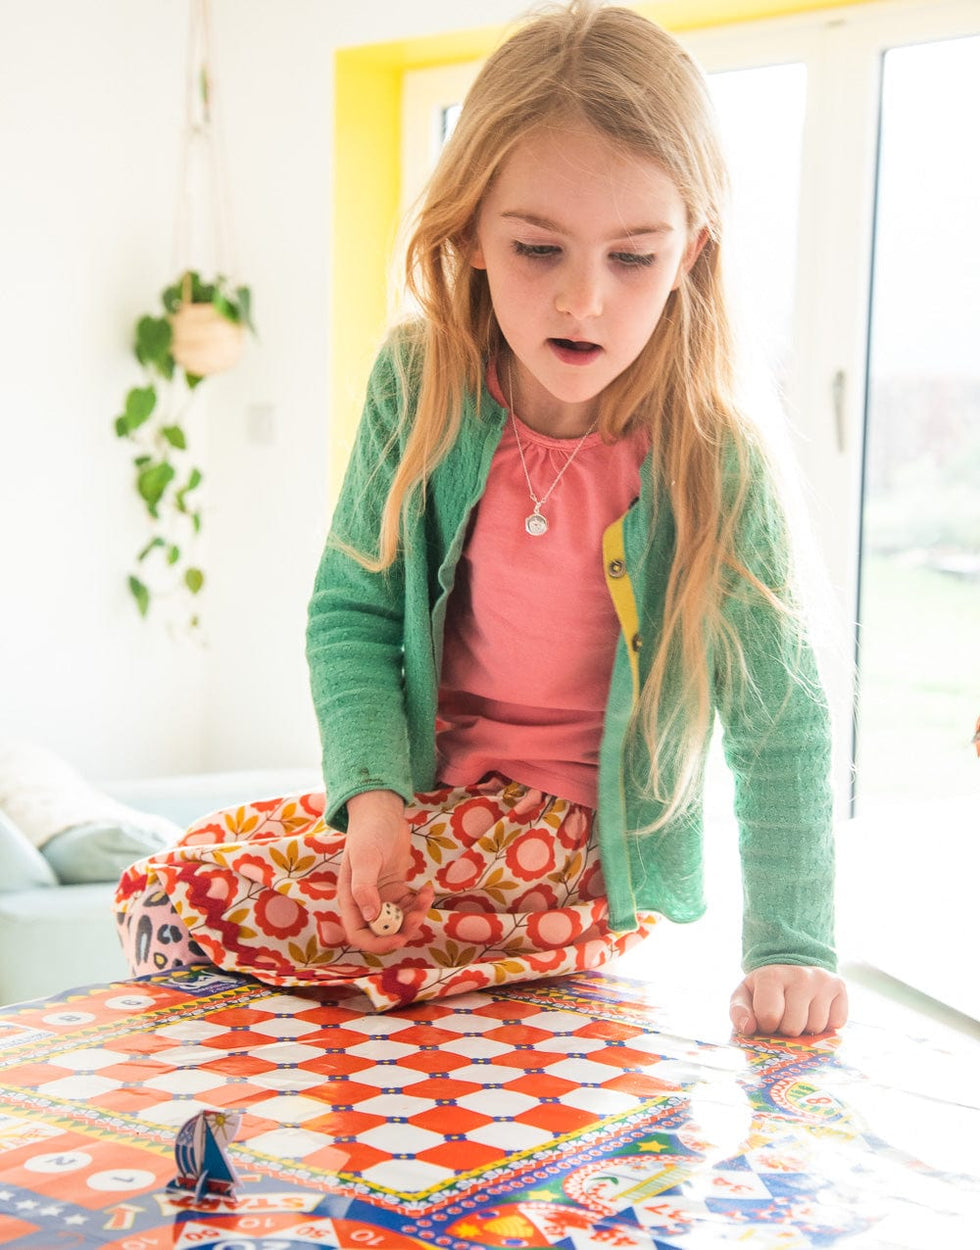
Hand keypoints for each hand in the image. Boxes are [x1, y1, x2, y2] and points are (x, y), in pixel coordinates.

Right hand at [337, 790, 432, 952]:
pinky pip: (409, 907)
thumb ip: (364, 887)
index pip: (359, 935)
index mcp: (351, 899)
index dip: (377, 943)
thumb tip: (370, 916)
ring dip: (414, 917)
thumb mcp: (365, 858)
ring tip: (425, 897)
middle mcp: (364, 902)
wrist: (382, 812)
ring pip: (398, 922)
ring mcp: (381, 896)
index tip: (398, 939)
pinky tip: (426, 889)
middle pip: (382, 932)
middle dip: (402, 930)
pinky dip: (420, 904)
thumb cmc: (369, 832)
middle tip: (419, 916)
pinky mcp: (396, 889)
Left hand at [730, 964, 847, 1037]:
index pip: (770, 1017)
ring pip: (817, 1028)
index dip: (767, 1026)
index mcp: (771, 976)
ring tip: (799, 1012)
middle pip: (794, 1027)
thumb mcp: (745, 996)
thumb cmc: (766, 989)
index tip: (766, 1019)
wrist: (791, 966)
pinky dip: (827, 1025)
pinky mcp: (840, 986)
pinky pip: (837, 1024)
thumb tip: (748, 1027)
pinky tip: (816, 1010)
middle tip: (784, 1016)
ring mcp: (822, 980)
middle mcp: (800, 976)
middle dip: (786, 1029)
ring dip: (807, 1029)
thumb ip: (739, 1012)